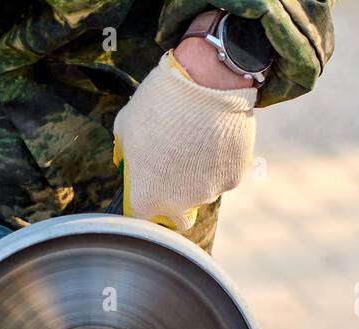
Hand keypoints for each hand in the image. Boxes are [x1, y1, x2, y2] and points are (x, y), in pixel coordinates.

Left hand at [112, 49, 255, 229]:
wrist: (207, 81)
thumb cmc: (160, 102)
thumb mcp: (126, 124)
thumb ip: (125, 151)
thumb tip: (126, 159)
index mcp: (147, 195)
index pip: (141, 217)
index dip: (144, 204)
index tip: (147, 191)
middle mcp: (179, 203)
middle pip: (177, 215)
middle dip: (175, 201)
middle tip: (175, 172)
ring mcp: (210, 192)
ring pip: (202, 194)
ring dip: (199, 178)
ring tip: (197, 144)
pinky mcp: (234, 178)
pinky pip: (223, 177)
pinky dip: (220, 165)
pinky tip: (216, 140)